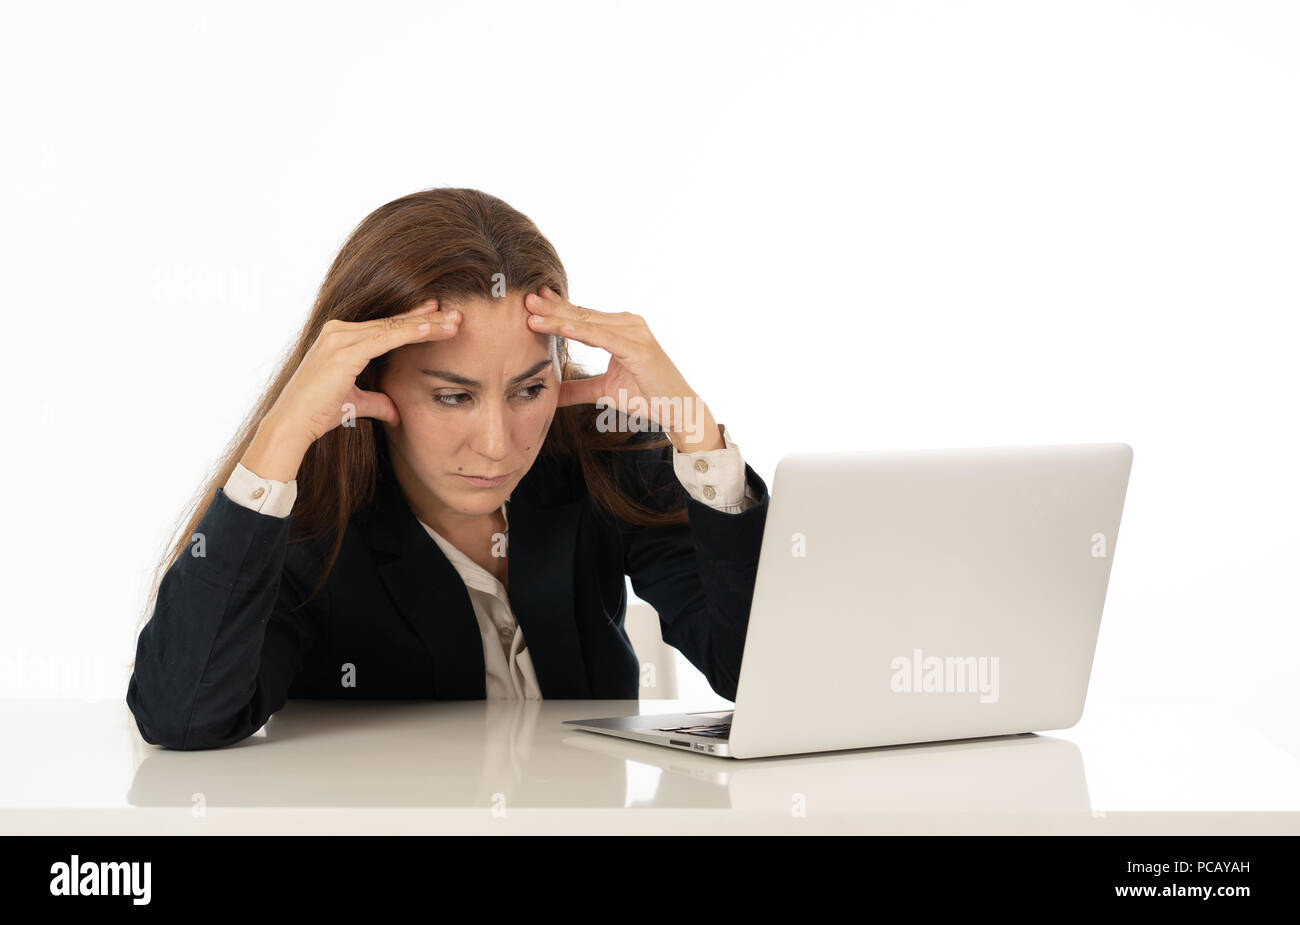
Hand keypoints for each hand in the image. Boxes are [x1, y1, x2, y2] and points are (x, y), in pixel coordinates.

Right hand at [245, 300, 461, 479]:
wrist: (291, 424)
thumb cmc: (318, 414)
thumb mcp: (356, 403)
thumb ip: (379, 403)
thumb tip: (398, 414)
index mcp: (340, 338)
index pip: (386, 326)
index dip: (415, 321)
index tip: (440, 316)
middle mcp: (338, 332)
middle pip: (392, 322)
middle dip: (427, 318)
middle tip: (457, 313)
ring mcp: (340, 338)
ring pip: (393, 327)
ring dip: (427, 324)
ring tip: (455, 321)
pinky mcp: (343, 351)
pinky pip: (385, 338)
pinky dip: (411, 332)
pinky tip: (432, 328)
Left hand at [524, 286, 723, 451]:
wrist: (678, 409)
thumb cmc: (647, 396)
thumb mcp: (604, 391)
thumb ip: (578, 389)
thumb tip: (551, 395)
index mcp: (620, 329)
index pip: (582, 316)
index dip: (556, 309)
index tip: (532, 302)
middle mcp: (629, 324)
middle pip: (582, 314)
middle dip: (552, 308)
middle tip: (525, 300)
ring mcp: (635, 334)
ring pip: (589, 323)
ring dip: (559, 318)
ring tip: (533, 314)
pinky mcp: (639, 349)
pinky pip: (605, 338)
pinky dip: (583, 332)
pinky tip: (563, 328)